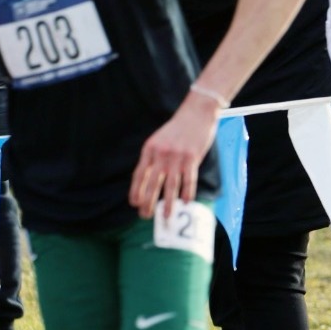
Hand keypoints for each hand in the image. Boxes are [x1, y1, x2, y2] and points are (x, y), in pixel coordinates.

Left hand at [130, 89, 218, 218]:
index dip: (136, 191)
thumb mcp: (159, 140)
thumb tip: (150, 178)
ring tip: (166, 216)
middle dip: (148, 202)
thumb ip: (154, 157)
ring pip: (170, 185)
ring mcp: (176, 157)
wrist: (196, 113)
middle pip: (152, 183)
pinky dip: (187, 192)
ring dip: (167, 203)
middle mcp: (161, 155)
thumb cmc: (178, 128)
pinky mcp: (192, 158)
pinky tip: (185, 202)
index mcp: (149, 149)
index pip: (139, 174)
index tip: (134, 204)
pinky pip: (188, 180)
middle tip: (145, 215)